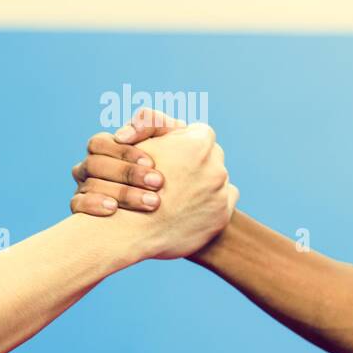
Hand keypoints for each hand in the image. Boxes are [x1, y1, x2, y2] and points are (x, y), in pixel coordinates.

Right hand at [70, 109, 185, 215]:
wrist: (179, 197)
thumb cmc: (172, 160)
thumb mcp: (169, 136)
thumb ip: (150, 122)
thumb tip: (122, 135)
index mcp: (105, 148)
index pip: (100, 143)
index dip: (124, 152)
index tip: (151, 163)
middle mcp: (91, 167)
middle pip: (94, 164)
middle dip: (127, 173)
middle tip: (157, 183)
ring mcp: (84, 188)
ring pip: (89, 185)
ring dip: (121, 192)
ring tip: (150, 202)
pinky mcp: (82, 210)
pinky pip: (77, 204)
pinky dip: (93, 204)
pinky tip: (114, 210)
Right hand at [108, 122, 236, 259]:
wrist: (131, 230)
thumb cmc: (128, 182)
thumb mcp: (135, 142)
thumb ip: (152, 123)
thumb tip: (173, 125)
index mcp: (198, 144)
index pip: (200, 133)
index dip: (184, 143)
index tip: (172, 154)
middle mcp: (215, 166)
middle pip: (212, 155)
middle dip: (197, 162)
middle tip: (175, 175)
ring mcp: (221, 192)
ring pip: (218, 179)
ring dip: (204, 183)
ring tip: (180, 194)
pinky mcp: (222, 215)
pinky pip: (225, 201)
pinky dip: (212, 203)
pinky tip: (191, 208)